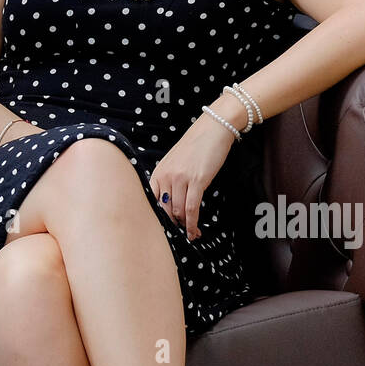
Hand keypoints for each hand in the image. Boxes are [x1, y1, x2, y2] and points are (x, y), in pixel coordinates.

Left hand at [148, 115, 236, 240]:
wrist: (212, 129)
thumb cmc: (195, 147)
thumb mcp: (175, 162)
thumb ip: (169, 181)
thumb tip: (170, 205)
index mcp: (158, 172)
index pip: (151, 201)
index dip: (157, 218)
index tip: (163, 229)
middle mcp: (165, 176)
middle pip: (164, 209)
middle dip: (171, 225)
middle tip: (179, 236)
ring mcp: (180, 178)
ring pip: (177, 211)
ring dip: (184, 226)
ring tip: (191, 234)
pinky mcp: (196, 180)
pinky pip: (191, 208)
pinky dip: (192, 223)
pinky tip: (195, 230)